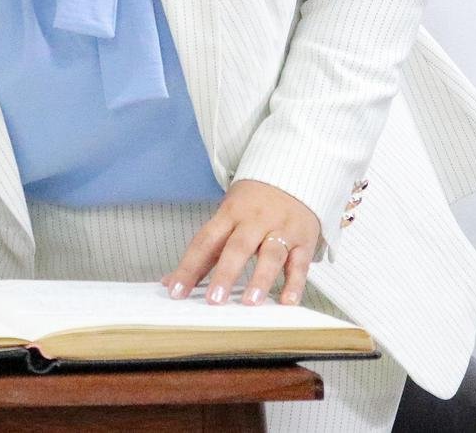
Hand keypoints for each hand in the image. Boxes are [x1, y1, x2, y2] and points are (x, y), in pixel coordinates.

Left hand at [164, 179, 320, 306]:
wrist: (290, 173)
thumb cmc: (252, 202)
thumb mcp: (226, 215)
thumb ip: (204, 251)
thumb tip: (170, 281)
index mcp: (230, 214)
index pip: (205, 241)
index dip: (189, 267)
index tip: (176, 290)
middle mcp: (255, 221)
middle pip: (238, 247)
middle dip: (225, 274)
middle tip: (214, 300)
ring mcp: (281, 229)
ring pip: (271, 254)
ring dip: (260, 279)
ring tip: (250, 303)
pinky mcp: (304, 239)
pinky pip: (300, 263)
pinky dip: (295, 284)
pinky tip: (287, 302)